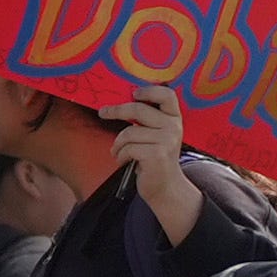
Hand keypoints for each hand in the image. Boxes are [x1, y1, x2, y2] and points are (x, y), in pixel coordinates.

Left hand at [100, 82, 198, 236]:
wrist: (166, 186)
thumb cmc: (155, 157)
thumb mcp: (158, 135)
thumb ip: (148, 119)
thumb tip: (121, 103)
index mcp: (174, 119)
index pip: (167, 95)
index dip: (149, 90)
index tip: (134, 94)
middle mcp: (173, 127)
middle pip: (137, 109)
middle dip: (115, 111)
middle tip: (103, 113)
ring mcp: (166, 141)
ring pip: (128, 132)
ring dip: (118, 143)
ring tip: (119, 151)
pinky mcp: (157, 155)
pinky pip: (127, 148)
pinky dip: (121, 155)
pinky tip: (125, 161)